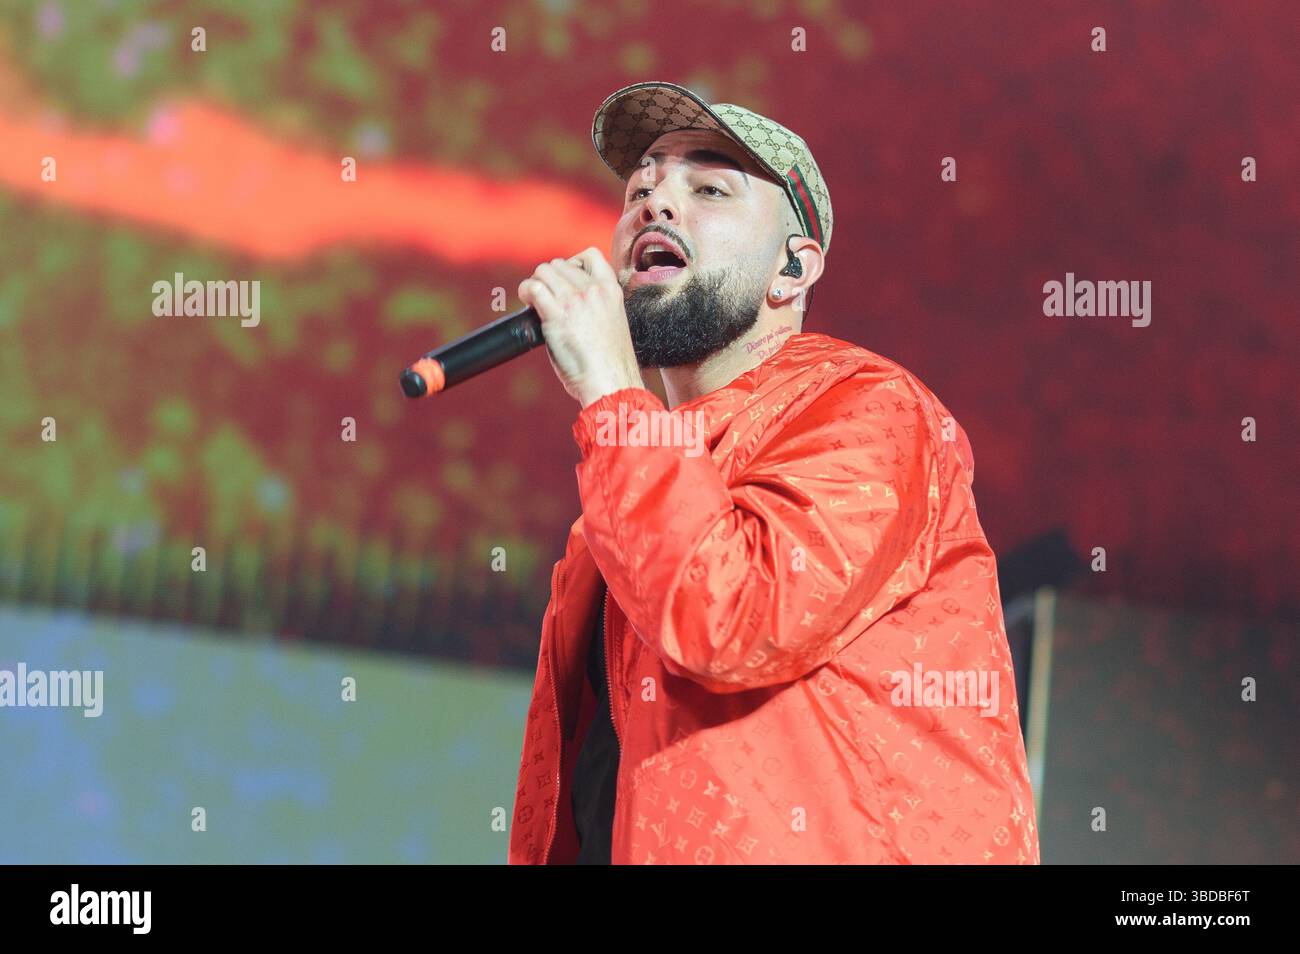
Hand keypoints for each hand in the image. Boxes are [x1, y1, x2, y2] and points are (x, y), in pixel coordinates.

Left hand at [517, 247, 644, 407]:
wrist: (611, 382)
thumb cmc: (610, 364)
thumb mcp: (611, 323)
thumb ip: (595, 306)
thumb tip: (568, 302)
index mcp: (612, 290)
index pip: (590, 255)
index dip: (572, 264)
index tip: (565, 282)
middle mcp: (594, 290)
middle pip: (559, 263)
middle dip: (549, 279)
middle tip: (546, 299)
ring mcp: (575, 299)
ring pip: (543, 271)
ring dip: (535, 284)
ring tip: (534, 301)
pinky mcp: (557, 314)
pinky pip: (533, 288)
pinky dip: (525, 293)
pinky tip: (528, 304)